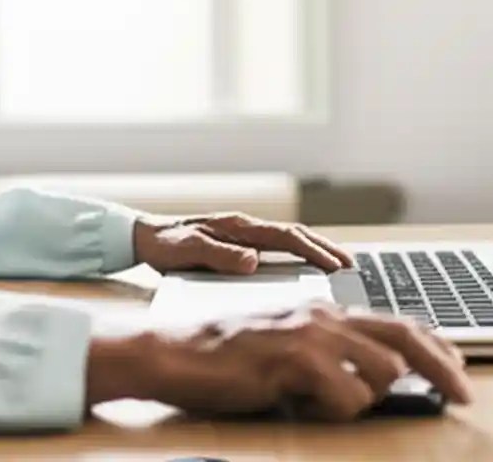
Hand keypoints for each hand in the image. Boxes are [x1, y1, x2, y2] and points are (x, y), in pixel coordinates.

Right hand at [87, 304, 471, 419]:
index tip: (459, 368)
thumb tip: (374, 378)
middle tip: (464, 394)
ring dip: (371, 396)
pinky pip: (346, 397)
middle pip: (405, 339)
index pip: (397, 323)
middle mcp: (323, 316)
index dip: (436, 346)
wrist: (176, 352)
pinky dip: (338, 411)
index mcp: (323, 312)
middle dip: (443, 368)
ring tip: (331, 402)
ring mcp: (310, 335)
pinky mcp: (294, 360)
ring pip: (381, 369)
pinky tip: (307, 406)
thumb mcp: (287, 348)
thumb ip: (329, 354)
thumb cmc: (225, 356)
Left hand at [133, 213, 354, 273]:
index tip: (336, 265)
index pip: (285, 237)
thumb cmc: (163, 245)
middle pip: (294, 234)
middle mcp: (243, 227)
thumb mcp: (186, 252)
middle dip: (324, 247)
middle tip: (350, 264)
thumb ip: (219, 256)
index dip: (314, 250)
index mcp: (237, 227)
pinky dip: (296, 253)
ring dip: (313, 249)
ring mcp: (241, 234)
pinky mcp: (235, 243)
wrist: (142, 238)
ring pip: (286, 239)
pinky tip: (302, 265)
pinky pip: (274, 246)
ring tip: (337, 264)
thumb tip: (253, 261)